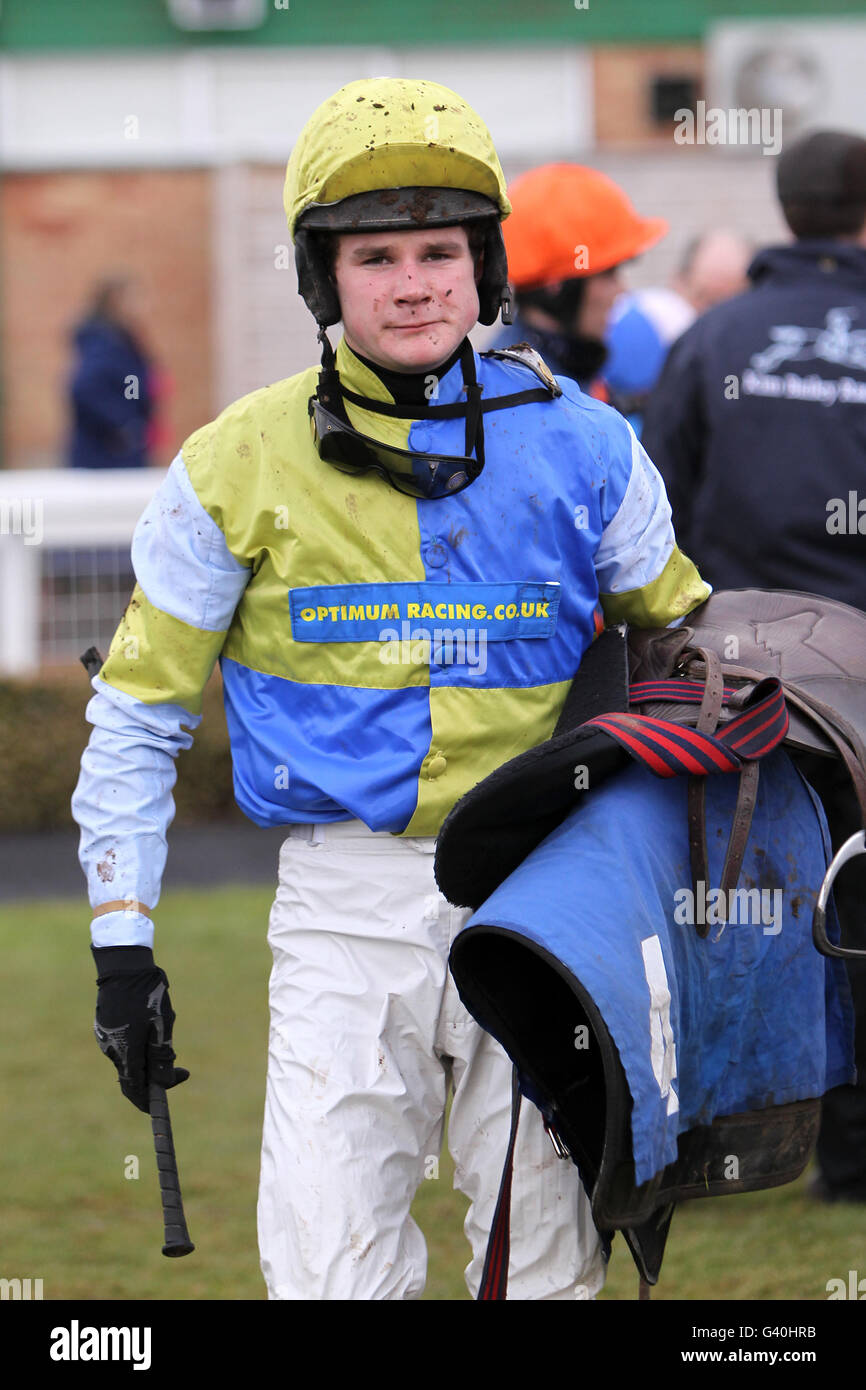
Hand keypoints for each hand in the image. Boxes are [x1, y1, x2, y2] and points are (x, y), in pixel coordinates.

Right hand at [92, 945, 189, 1111]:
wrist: (124, 965)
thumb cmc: (148, 994)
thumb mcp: (162, 1025)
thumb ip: (162, 1056)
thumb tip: (165, 1084)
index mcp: (126, 1052)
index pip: (134, 1089)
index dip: (147, 1101)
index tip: (161, 1105)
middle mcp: (111, 1049)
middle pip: (132, 1075)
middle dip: (154, 1077)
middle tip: (178, 1069)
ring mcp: (105, 1037)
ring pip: (128, 1059)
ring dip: (146, 1058)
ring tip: (164, 1028)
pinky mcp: (104, 1026)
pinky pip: (122, 1044)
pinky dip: (137, 1046)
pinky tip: (149, 1023)